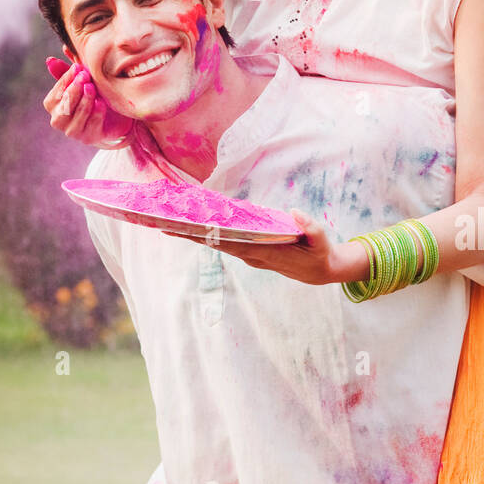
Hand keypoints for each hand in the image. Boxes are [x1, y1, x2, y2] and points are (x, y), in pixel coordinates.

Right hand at [43, 54, 135, 148]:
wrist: (113, 117)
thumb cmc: (93, 95)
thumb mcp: (81, 82)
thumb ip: (67, 72)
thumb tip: (49, 60)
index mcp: (53, 105)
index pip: (56, 92)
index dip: (66, 79)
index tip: (78, 67)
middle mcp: (58, 120)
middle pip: (64, 104)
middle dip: (75, 89)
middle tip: (85, 76)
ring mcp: (73, 131)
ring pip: (78, 114)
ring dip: (86, 99)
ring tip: (93, 87)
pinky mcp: (88, 138)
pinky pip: (92, 123)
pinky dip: (97, 111)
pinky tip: (101, 102)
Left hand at [162, 210, 364, 285]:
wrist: (321, 271)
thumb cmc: (320, 253)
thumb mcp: (321, 240)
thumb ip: (310, 227)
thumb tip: (295, 212)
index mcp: (262, 250)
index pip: (228, 242)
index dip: (206, 235)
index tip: (185, 229)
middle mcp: (251, 254)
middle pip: (215, 244)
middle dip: (189, 235)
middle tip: (163, 224)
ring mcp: (250, 254)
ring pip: (218, 244)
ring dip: (196, 235)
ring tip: (173, 223)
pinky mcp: (252, 252)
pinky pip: (227, 242)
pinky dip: (211, 235)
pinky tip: (199, 226)